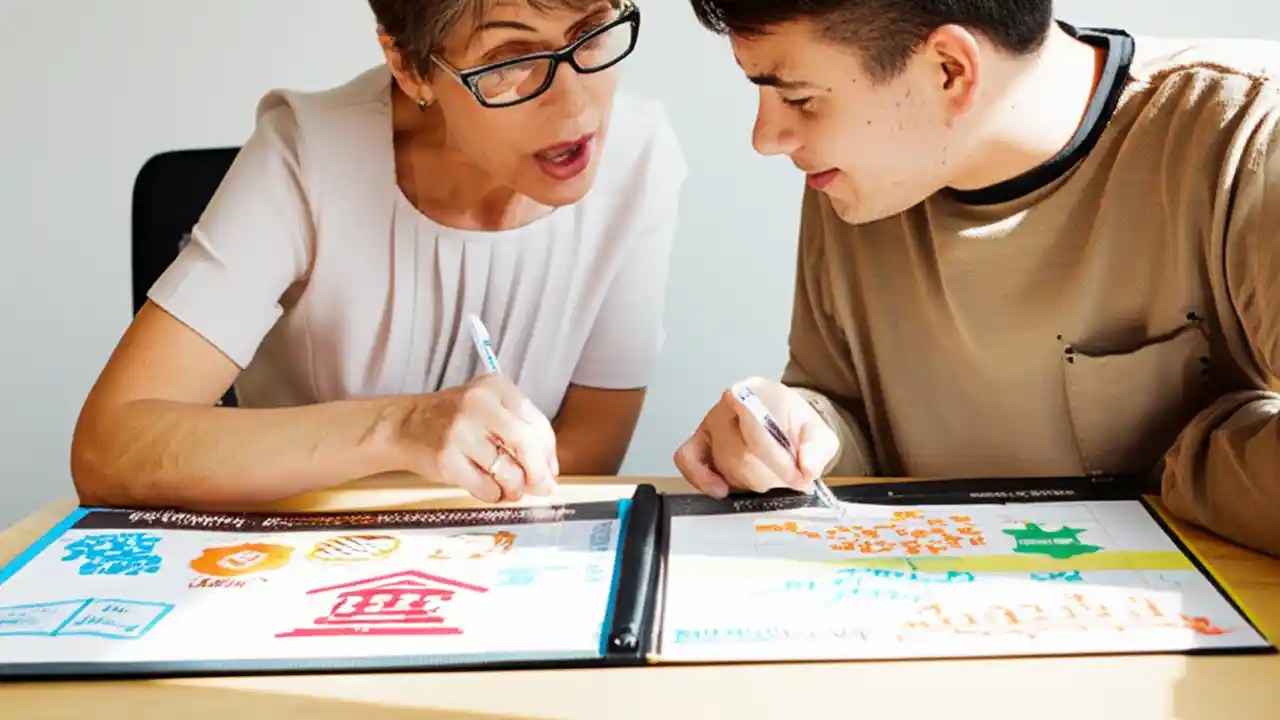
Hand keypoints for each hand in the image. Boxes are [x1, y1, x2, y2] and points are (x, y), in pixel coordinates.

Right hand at [394, 374, 558, 502]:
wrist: (406, 425)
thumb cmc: (455, 420)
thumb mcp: (489, 409)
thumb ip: (520, 431)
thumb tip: (549, 473)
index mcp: (495, 386)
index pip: (536, 422)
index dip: (548, 452)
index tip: (550, 470)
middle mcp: (478, 404)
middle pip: (526, 443)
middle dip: (538, 472)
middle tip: (541, 488)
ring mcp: (460, 431)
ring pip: (507, 470)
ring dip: (515, 488)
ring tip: (510, 489)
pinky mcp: (446, 459)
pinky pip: (486, 488)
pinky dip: (494, 495)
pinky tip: (489, 489)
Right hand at [673, 377, 837, 498]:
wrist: (780, 422)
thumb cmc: (793, 425)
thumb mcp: (818, 432)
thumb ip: (817, 447)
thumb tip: (807, 466)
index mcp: (755, 393)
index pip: (757, 430)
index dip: (779, 461)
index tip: (799, 477)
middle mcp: (726, 408)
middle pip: (741, 455)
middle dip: (771, 475)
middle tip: (791, 477)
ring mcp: (709, 426)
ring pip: (724, 467)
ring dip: (752, 481)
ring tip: (770, 473)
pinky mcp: (697, 444)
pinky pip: (687, 461)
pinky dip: (702, 478)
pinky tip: (722, 489)